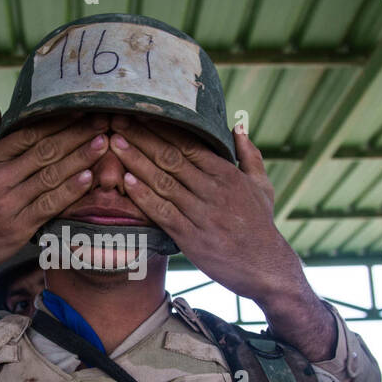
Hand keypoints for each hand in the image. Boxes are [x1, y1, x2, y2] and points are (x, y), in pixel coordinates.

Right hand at [0, 104, 111, 286]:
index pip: (28, 134)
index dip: (57, 121)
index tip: (80, 110)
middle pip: (44, 150)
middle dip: (76, 134)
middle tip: (101, 120)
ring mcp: (8, 203)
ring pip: (50, 175)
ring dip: (80, 158)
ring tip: (103, 143)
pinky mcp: (18, 227)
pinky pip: (49, 205)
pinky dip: (69, 191)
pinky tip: (88, 178)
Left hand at [109, 116, 337, 359]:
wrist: (267, 267)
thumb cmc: (261, 225)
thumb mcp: (262, 185)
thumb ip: (248, 155)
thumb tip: (238, 126)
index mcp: (227, 174)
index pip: (189, 144)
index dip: (162, 128)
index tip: (140, 114)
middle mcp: (213, 190)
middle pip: (171, 157)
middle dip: (142, 137)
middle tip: (117, 119)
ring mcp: (202, 214)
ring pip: (163, 182)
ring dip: (136, 161)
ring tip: (115, 144)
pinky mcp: (191, 238)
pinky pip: (163, 212)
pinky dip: (144, 196)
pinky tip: (126, 182)